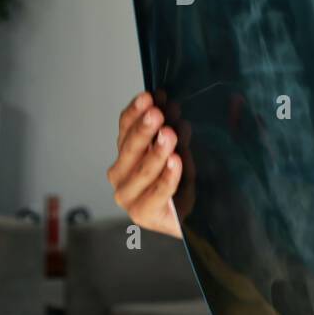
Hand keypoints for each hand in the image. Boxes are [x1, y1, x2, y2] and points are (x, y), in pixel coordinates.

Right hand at [106, 90, 195, 238]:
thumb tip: (171, 106)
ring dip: (156, 151)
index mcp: (124, 154)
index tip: (149, 96)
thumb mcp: (178, 150)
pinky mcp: (142, 213)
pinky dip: (167, 176)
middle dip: (144, 128)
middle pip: (130, 147)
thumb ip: (171, 131)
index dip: (135, 112)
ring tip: (169, 134)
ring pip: (142, 169)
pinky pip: (158, 191)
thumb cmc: (182, 182)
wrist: (193, 218)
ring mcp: (128, 196)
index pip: (125, 129)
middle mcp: (120, 174)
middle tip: (157, 113)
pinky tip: (176, 162)